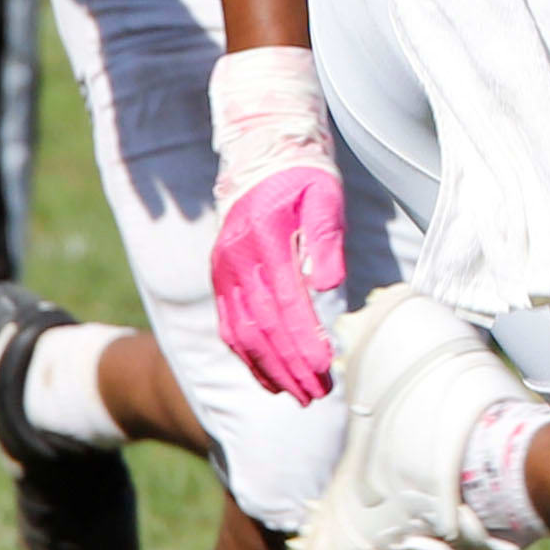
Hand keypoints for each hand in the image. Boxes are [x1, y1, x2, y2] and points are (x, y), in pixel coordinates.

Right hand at [207, 47, 346, 400]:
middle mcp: (236, 259)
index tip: (326, 369)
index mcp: (264, 239)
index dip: (304, 342)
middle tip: (318, 395)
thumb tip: (329, 285)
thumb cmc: (304, 177)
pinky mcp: (219, 277)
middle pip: (263, 327)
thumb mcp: (324, 197)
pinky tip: (268, 377)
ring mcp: (223, 270)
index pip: (286, 304)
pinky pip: (229, 325)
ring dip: (269, 369)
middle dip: (290, 366)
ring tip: (297, 395)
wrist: (261, 154)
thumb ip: (325, 239)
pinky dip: (247, 355)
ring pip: (242, 332)